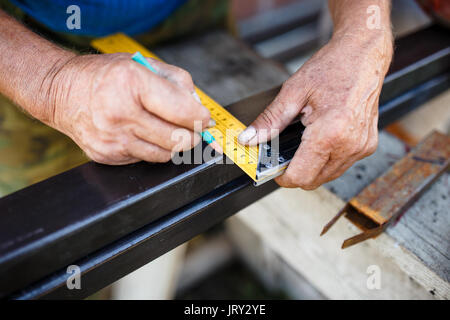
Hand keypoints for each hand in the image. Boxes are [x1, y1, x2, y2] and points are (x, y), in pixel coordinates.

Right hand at [46, 53, 210, 164]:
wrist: (61, 93)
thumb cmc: (105, 76)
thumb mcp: (142, 64)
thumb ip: (177, 82)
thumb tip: (199, 109)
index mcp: (131, 84)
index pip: (182, 112)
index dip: (200, 118)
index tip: (204, 118)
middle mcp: (120, 114)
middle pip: (178, 139)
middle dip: (192, 135)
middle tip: (192, 128)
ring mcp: (113, 139)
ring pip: (165, 155)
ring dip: (173, 144)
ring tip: (167, 129)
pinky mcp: (107, 156)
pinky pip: (145, 158)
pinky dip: (152, 148)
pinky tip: (142, 133)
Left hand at [239, 32, 392, 188]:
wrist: (363, 54)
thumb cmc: (332, 67)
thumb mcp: (293, 92)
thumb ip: (269, 121)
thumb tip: (248, 139)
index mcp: (330, 133)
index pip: (300, 176)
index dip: (283, 176)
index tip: (274, 168)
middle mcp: (349, 145)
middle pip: (313, 181)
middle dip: (296, 172)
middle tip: (287, 151)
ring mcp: (361, 147)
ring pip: (328, 176)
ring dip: (312, 166)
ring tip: (307, 139)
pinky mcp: (367, 146)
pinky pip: (341, 165)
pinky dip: (327, 159)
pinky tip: (323, 138)